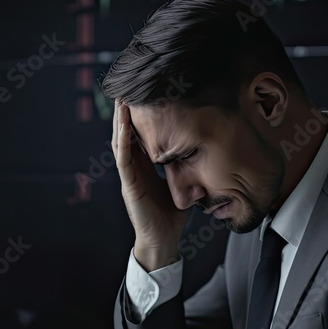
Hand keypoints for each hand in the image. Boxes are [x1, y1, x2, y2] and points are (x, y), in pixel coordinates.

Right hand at [112, 100, 188, 270]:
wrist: (164, 240)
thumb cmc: (172, 216)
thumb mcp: (184, 184)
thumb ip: (189, 167)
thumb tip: (206, 151)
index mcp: (145, 167)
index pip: (140, 136)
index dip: (139, 116)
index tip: (142, 96)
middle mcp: (134, 168)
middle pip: (127, 134)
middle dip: (126, 112)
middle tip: (126, 88)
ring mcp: (129, 176)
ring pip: (121, 142)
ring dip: (121, 120)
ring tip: (121, 99)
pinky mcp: (129, 184)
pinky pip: (124, 158)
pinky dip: (124, 139)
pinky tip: (125, 123)